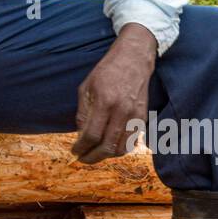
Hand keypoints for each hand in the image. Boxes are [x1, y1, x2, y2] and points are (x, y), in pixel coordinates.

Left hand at [72, 24, 157, 163]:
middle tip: (82, 158)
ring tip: (94, 155)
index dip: (81, 148)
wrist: (133, 60)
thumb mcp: (87, 87)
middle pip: (107, 146)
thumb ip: (83, 113)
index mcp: (105, 101)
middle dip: (92, 157)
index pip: (92, 135)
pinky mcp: (143, 118)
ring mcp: (135, 115)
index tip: (74, 151)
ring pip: (121, 148)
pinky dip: (120, 149)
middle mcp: (122, 111)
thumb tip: (81, 136)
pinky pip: (132, 142)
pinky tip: (109, 147)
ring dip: (106, 156)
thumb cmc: (107, 71)